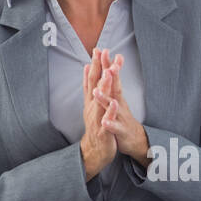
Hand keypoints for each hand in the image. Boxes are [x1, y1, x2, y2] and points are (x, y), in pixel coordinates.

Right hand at [79, 53, 116, 180]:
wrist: (94, 151)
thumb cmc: (96, 126)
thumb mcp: (92, 105)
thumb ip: (89, 86)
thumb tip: (87, 67)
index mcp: (91, 102)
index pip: (92, 79)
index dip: (95, 64)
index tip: (98, 48)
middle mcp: (92, 108)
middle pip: (94, 85)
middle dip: (98, 69)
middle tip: (101, 52)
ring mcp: (97, 119)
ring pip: (100, 101)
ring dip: (103, 86)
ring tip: (107, 73)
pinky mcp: (103, 131)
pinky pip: (107, 121)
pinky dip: (109, 112)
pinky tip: (113, 103)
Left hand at [90, 48, 149, 165]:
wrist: (133, 138)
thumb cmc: (122, 117)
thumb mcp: (116, 97)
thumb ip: (112, 82)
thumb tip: (109, 65)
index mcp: (115, 95)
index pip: (111, 77)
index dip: (107, 64)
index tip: (103, 50)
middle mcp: (119, 103)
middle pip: (115, 87)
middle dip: (111, 77)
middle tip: (108, 65)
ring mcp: (120, 116)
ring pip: (112, 107)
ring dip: (105, 99)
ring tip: (97, 92)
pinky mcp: (120, 130)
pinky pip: (114, 127)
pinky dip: (110, 123)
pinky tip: (105, 121)